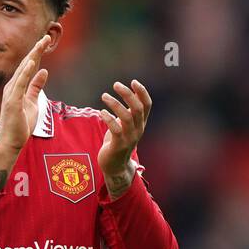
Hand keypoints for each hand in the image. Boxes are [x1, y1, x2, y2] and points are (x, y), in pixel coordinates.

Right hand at [0, 34, 51, 158]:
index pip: (29, 66)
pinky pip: (19, 84)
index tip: (46, 41)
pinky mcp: (12, 101)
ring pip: (23, 70)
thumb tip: (44, 71)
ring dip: (33, 55)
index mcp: (17, 86)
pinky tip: (32, 62)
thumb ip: (36, 87)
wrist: (10, 143)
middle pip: (26, 63)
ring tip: (42, 43)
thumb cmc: (19, 125)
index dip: (38, 53)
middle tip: (47, 36)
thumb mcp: (32, 103)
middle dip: (37, 49)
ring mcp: (11, 93)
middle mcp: (13, 86)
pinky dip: (25, 72)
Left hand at [98, 79, 150, 197]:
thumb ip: (129, 111)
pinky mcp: (118, 145)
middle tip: (115, 85)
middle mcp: (138, 130)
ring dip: (114, 104)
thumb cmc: (118, 141)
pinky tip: (101, 112)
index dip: (142, 92)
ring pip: (126, 117)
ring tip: (104, 96)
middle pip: (137, 108)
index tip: (133, 82)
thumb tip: (131, 92)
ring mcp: (129, 138)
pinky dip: (108, 118)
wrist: (115, 166)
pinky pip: (115, 129)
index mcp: (140, 123)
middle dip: (127, 94)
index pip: (147, 105)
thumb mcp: (126, 125)